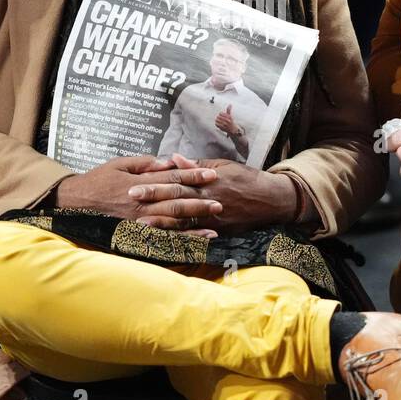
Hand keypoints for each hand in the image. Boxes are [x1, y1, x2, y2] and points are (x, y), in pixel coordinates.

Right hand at [55, 156, 221, 236]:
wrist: (73, 204)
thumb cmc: (97, 181)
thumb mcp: (119, 164)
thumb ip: (145, 163)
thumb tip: (168, 162)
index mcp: (139, 183)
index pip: (171, 178)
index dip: (192, 176)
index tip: (211, 175)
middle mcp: (141, 203)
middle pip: (176, 201)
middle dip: (200, 200)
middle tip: (220, 200)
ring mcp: (138, 222)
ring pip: (172, 222)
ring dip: (195, 222)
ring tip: (215, 221)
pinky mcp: (135, 236)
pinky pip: (161, 239)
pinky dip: (180, 240)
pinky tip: (196, 241)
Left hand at [127, 153, 295, 234]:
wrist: (271, 199)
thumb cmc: (245, 178)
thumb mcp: (222, 165)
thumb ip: (196, 164)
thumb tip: (173, 159)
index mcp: (207, 181)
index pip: (176, 182)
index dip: (154, 183)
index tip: (134, 185)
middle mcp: (208, 199)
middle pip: (175, 200)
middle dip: (152, 200)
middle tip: (129, 200)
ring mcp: (213, 218)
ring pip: (182, 221)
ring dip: (160, 222)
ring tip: (139, 224)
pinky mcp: (219, 230)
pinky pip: (195, 235)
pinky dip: (179, 238)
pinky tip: (164, 241)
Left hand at [214, 105, 239, 136]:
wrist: (233, 130)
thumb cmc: (231, 121)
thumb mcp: (230, 115)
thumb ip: (229, 110)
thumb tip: (230, 104)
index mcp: (229, 117)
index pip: (221, 113)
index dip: (220, 113)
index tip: (221, 114)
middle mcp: (227, 121)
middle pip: (218, 116)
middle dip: (218, 117)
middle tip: (219, 117)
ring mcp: (224, 125)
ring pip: (217, 120)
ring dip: (217, 120)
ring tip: (218, 120)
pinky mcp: (222, 128)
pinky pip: (216, 124)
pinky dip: (216, 123)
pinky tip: (218, 123)